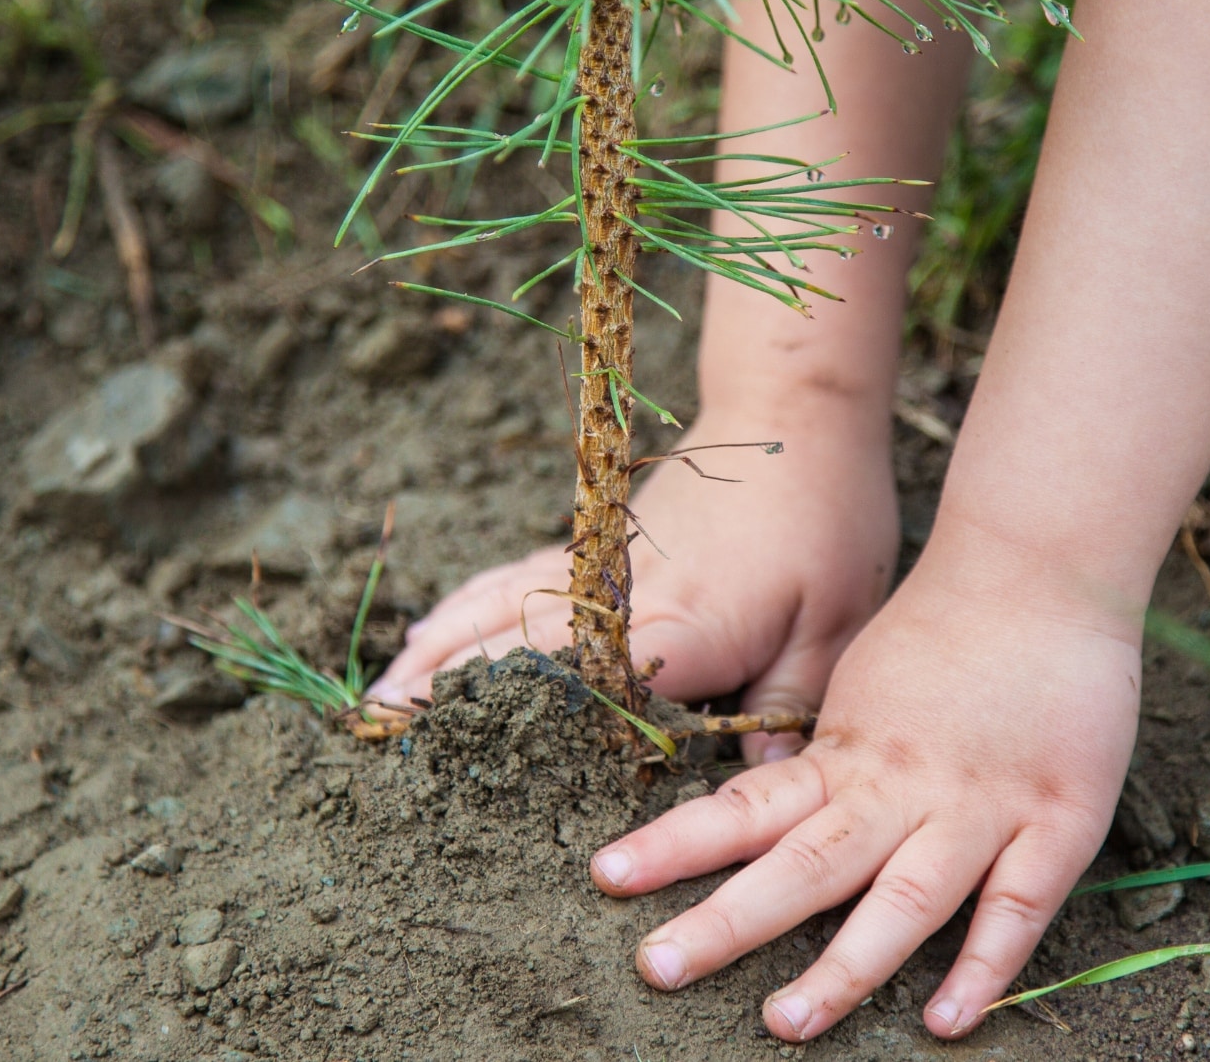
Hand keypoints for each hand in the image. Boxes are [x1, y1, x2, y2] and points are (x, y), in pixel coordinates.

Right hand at [368, 409, 899, 743]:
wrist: (796, 421)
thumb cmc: (825, 523)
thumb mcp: (834, 625)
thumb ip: (790, 706)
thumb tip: (768, 788)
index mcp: (679, 626)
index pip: (585, 681)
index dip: (518, 715)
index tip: (457, 752)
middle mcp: (619, 594)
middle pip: (512, 645)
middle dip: (441, 689)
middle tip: (377, 734)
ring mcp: (594, 563)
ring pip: (494, 607)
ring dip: (432, 650)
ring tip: (375, 696)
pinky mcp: (590, 542)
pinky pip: (507, 577)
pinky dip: (458, 606)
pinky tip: (423, 632)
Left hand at [590, 540, 1139, 1040]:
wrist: (1041, 570)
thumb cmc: (947, 627)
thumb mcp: (859, 685)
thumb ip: (821, 756)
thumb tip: (760, 803)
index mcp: (845, 755)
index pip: (744, 808)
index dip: (674, 845)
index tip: (607, 874)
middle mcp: (900, 788)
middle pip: (801, 867)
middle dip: (727, 922)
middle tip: (656, 967)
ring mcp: (978, 809)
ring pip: (900, 901)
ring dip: (842, 968)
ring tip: (784, 1023)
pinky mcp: (1056, 822)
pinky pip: (1016, 907)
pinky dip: (982, 968)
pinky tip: (944, 1023)